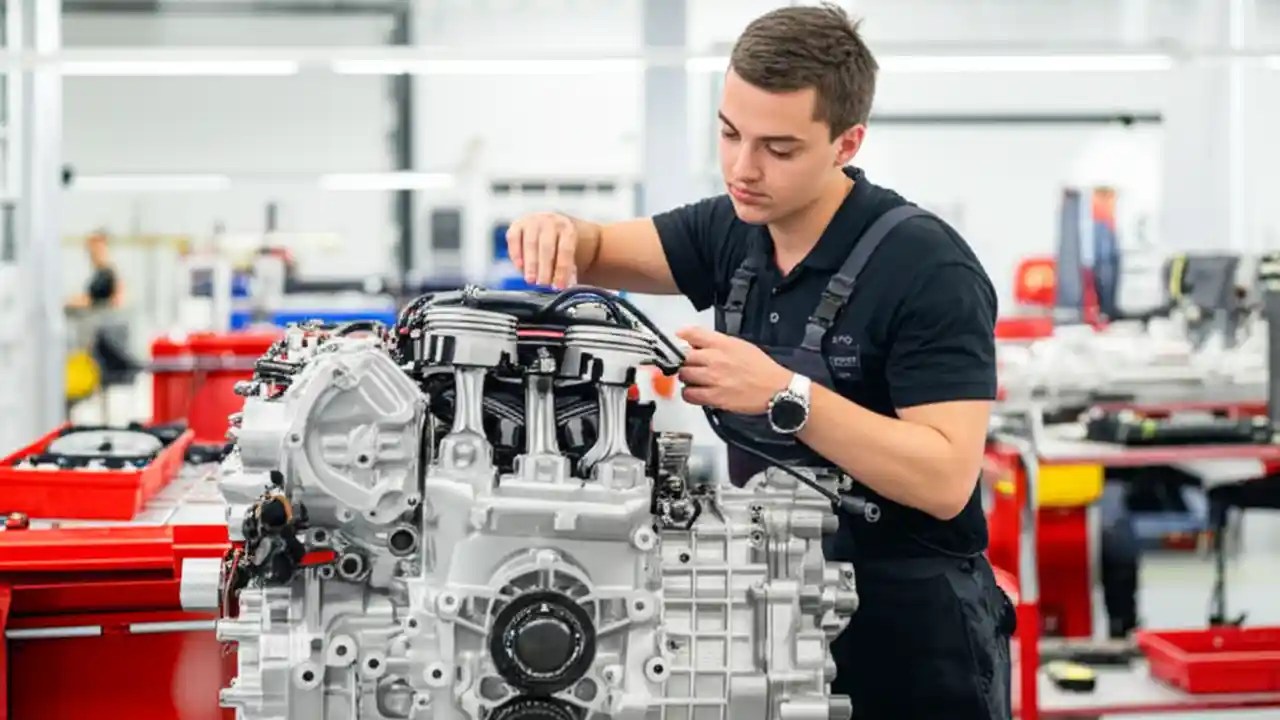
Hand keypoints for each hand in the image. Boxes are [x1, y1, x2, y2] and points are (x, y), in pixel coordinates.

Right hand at [505, 212, 578, 288]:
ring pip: (530, 243)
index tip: (559, 285)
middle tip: (543, 284)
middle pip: (547, 246)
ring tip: (531, 280)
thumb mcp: (571, 253)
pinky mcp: (517, 224)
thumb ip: (566, 267)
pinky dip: (515, 253)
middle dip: (544, 268)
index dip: (562, 269)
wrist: (550, 225)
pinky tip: (519, 267)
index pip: (565, 249)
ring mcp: (533, 221)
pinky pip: (514, 238)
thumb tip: (561, 284)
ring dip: (530, 264)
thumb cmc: (561, 244)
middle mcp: (550, 221)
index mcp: (568, 228)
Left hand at [675, 326, 792, 413]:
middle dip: (685, 361)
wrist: (775, 389)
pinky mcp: (714, 397)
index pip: (693, 333)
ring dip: (687, 378)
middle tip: (690, 365)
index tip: (678, 340)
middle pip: (683, 356)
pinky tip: (696, 392)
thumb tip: (697, 343)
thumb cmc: (761, 368)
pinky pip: (689, 395)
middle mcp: (716, 359)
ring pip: (684, 376)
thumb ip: (717, 343)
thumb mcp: (740, 345)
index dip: (682, 336)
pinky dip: (689, 394)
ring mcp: (713, 378)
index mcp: (723, 344)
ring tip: (695, 380)